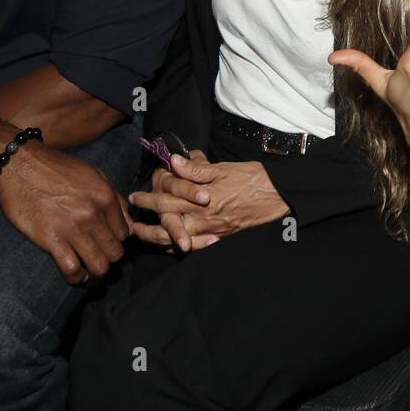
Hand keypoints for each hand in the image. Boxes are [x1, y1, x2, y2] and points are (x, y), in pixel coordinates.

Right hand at [0, 144, 130, 283]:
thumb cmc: (55, 168)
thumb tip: (129, 222)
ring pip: (99, 266)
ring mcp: (72, 228)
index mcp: (105, 196)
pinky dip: (76, 277)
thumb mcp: (92, 174)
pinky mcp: (50, 239)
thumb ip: (113, 197)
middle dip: (109, 259)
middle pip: (115, 253)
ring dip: (96, 273)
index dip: (117, 242)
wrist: (19, 165)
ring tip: (89, 271)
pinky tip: (75, 275)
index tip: (108, 244)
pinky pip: (72, 269)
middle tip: (100, 258)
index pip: (125, 234)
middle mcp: (92, 213)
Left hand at [128, 150, 289, 251]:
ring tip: (145, 238)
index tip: (133, 197)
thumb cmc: (251, 178)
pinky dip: (181, 248)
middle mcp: (204, 217)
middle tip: (132, 226)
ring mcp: (212, 230)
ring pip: (179, 240)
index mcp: (201, 198)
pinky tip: (172, 247)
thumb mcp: (222, 168)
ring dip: (159, 240)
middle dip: (147, 225)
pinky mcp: (221, 237)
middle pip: (167, 224)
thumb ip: (196, 169)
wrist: (277, 195)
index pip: (167, 199)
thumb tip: (173, 161)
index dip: (148, 198)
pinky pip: (196, 247)